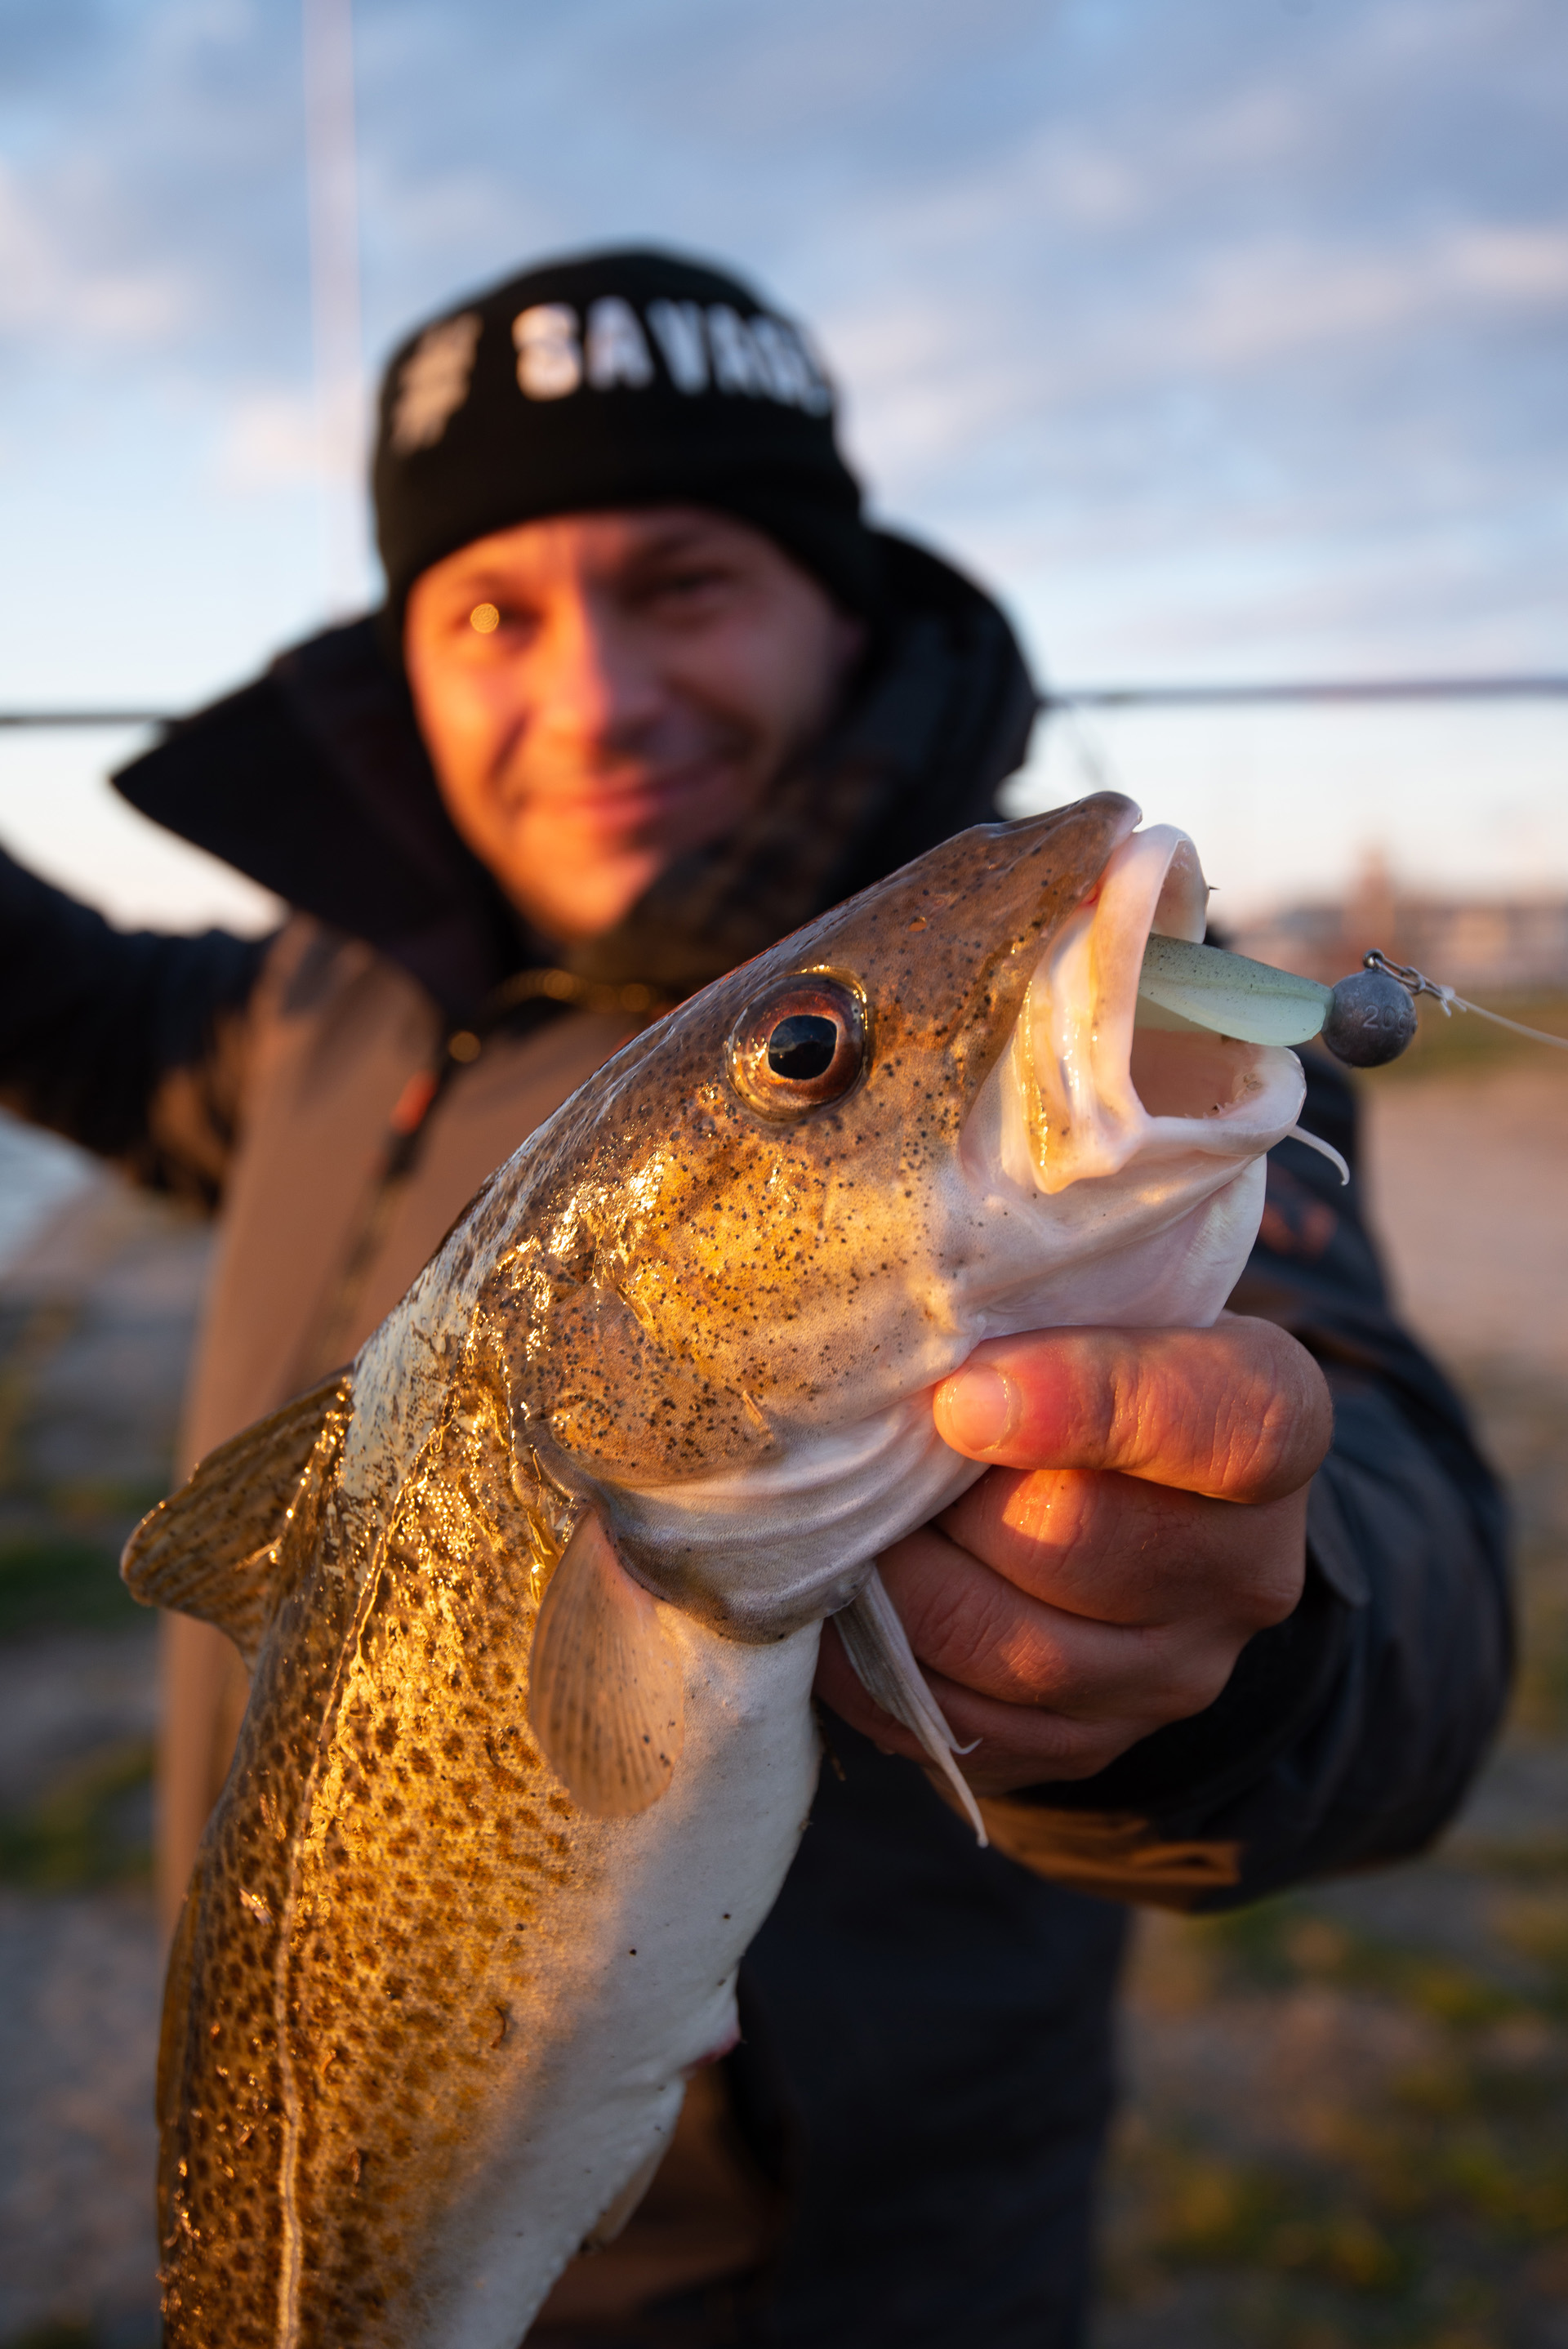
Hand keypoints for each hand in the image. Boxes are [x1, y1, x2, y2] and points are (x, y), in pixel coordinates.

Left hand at [815, 1316, 1332, 1796]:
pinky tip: (844, 1611)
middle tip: (872, 1456)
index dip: (1085, 1405)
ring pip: (1016, 1652)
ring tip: (849, 1529)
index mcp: (1271, 1414)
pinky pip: (974, 1728)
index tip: (961, 1397)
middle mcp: (1252, 1564)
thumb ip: (1040, 1307)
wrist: (1119, 1487)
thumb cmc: (1088, 1353)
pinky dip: (884, 1669)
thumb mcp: (1097, 1298)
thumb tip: (925, 1354)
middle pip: (1084, 1546)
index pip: (1221, 1425)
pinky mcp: (1097, 1743)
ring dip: (906, 1590)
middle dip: (951, 1504)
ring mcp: (1179, 1672)